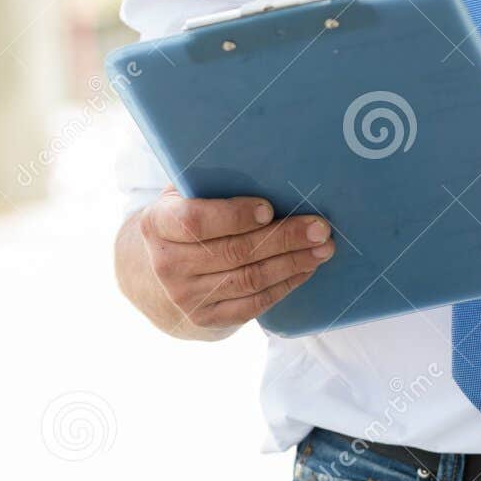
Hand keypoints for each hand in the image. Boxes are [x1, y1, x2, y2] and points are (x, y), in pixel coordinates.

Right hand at [139, 187, 335, 332]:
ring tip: (323, 247)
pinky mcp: (207, 318)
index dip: (234, 216)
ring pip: (249, 279)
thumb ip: (211, 180)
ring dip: (293, 263)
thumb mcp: (185, 192)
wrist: (159, 269)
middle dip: (284, 238)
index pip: (195, 222)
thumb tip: (266, 161)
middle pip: (234, 252)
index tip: (269, 208)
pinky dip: (285, 285)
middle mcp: (167, 265)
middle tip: (319, 227)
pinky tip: (306, 269)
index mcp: (157, 224)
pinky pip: (254, 304)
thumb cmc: (186, 215)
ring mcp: (186, 297)